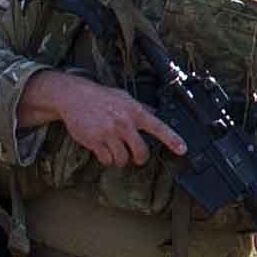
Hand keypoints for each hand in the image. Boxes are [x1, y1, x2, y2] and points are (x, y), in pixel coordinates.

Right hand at [23, 67, 185, 169]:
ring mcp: (109, 133)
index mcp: (134, 112)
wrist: (74, 97)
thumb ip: (141, 109)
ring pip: (122, 159)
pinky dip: (106, 159)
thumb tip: (157, 114)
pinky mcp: (94, 141)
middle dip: (140, 158)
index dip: (172, 139)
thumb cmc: (101, 97)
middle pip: (140, 151)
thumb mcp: (125, 98)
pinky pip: (106, 160)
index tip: (182, 149)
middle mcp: (124, 123)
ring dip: (120, 160)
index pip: (159, 127)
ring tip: (115, 151)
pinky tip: (104, 151)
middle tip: (137, 158)